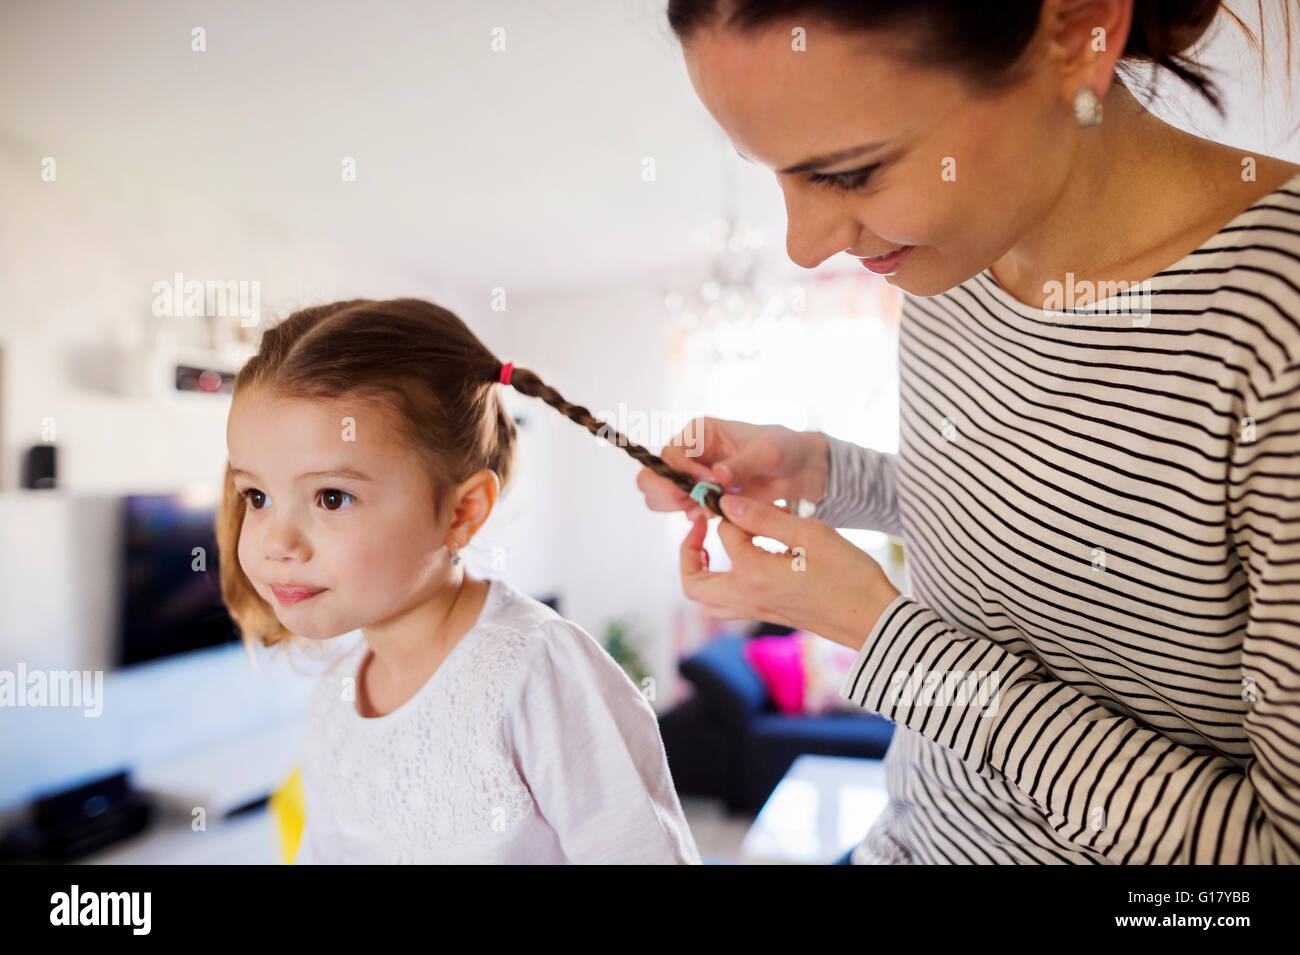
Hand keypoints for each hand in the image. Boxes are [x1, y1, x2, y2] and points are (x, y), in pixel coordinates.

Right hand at [636, 417, 829, 522]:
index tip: (712, 482)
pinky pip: (684, 512)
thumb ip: (741, 464)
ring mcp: (693, 479)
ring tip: (711, 506)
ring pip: (660, 498)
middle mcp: (689, 455)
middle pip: (652, 477)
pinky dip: (696, 518)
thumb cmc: (782, 449)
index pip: (669, 455)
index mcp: (698, 434)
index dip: (684, 473)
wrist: (798, 470)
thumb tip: (718, 476)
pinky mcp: (703, 499)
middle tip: (697, 500)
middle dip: (668, 493)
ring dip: (680, 507)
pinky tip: (721, 512)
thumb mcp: (766, 452)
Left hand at [679, 492, 901, 652]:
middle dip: (688, 551)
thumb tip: (726, 504)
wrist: (872, 619)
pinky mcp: (767, 615)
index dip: (730, 509)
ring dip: (700, 571)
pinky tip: (745, 558)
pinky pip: (727, 604)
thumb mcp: (809, 534)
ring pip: (706, 599)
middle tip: (700, 526)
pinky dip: (721, 582)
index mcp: (753, 574)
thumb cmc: (849, 575)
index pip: (725, 532)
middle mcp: (746, 597)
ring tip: (713, 545)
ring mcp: (755, 611)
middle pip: (693, 583)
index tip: (742, 494)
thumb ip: (764, 517)